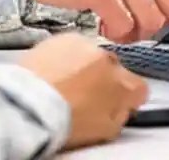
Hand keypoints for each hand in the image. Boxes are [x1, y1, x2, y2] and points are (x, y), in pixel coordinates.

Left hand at [19, 34, 147, 149]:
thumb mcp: (105, 130)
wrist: (28, 104)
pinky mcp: (62, 37)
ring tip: (64, 85)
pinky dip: (65, 56)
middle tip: (85, 96)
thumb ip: (120, 114)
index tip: (118, 102)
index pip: (140, 88)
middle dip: (103, 79)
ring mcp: (86, 45)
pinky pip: (70, 47)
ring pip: (92, 55)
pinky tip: (52, 73)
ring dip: (83, 66)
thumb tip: (121, 107)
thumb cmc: (62, 120)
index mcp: (124, 86)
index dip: (128, 97)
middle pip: (114, 68)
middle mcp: (109, 59)